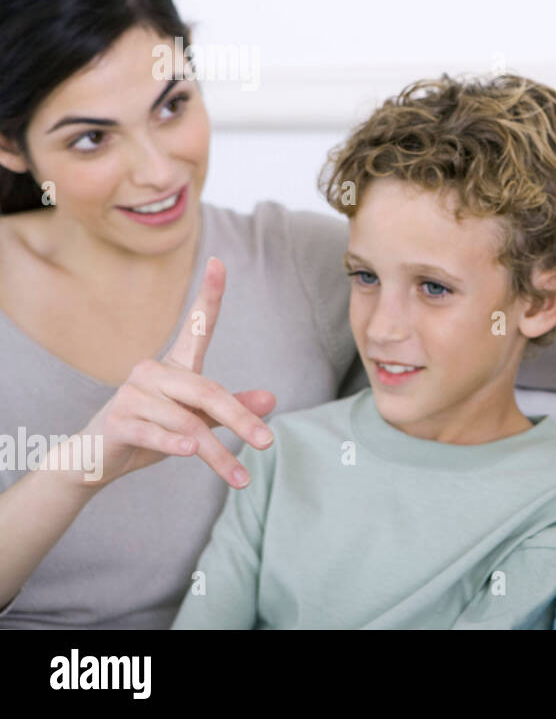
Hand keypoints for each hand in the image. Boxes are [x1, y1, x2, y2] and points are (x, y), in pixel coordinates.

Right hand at [62, 257, 275, 491]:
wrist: (97, 461)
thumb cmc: (153, 433)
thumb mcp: (197, 421)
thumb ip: (231, 409)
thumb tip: (272, 399)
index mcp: (174, 366)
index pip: (196, 326)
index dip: (209, 294)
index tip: (220, 262)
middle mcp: (152, 371)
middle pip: (208, 391)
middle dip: (240, 420)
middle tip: (268, 443)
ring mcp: (132, 394)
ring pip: (187, 423)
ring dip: (216, 454)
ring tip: (240, 479)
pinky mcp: (118, 420)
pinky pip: (155, 432)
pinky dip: (173, 443)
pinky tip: (188, 451)